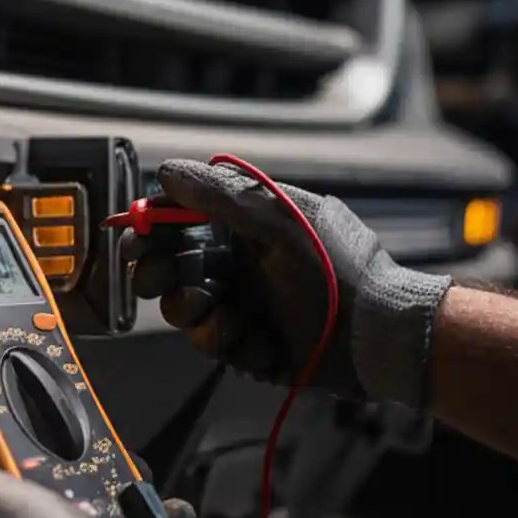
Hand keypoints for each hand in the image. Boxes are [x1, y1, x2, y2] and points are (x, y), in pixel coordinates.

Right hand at [126, 159, 452, 406]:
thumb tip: (169, 171)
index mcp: (249, 226)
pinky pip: (219, 346)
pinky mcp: (254, 344)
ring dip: (202, 320)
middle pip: (176, 269)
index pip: (184, 220)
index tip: (135, 239)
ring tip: (231, 323)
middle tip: (159, 285)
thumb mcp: (280, 223)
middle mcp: (244, 263)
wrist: (382, 338)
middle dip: (163, 279)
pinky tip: (267, 346)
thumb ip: (222, 196)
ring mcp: (248, 305)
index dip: (154, 229)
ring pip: (191, 313)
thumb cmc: (342, 271)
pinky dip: (237, 347)